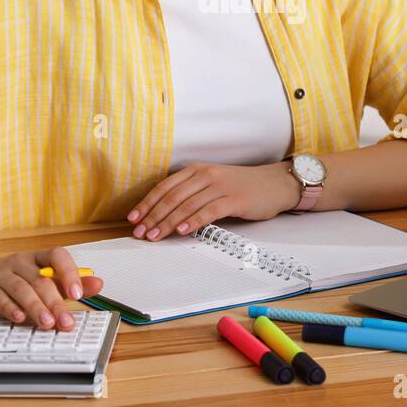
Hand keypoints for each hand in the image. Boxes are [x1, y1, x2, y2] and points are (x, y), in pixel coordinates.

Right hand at [0, 247, 103, 327]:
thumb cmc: (13, 279)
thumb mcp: (43, 279)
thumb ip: (69, 283)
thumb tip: (98, 283)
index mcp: (38, 258)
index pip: (57, 256)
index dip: (69, 272)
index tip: (79, 293)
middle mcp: (20, 263)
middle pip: (41, 280)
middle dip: (56, 302)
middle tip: (66, 322)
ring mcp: (1, 274)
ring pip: (21, 288)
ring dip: (36, 307)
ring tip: (48, 323)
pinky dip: (10, 308)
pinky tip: (19, 318)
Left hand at [127, 161, 300, 241]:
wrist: (274, 184)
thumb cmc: (241, 187)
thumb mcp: (212, 184)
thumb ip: (191, 193)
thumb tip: (163, 214)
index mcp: (196, 169)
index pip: (165, 187)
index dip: (147, 203)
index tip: (133, 219)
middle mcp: (205, 174)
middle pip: (172, 197)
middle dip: (153, 216)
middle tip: (140, 233)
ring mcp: (220, 186)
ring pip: (186, 205)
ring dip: (168, 223)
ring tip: (155, 236)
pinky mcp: (234, 199)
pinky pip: (208, 211)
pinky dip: (193, 222)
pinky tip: (182, 231)